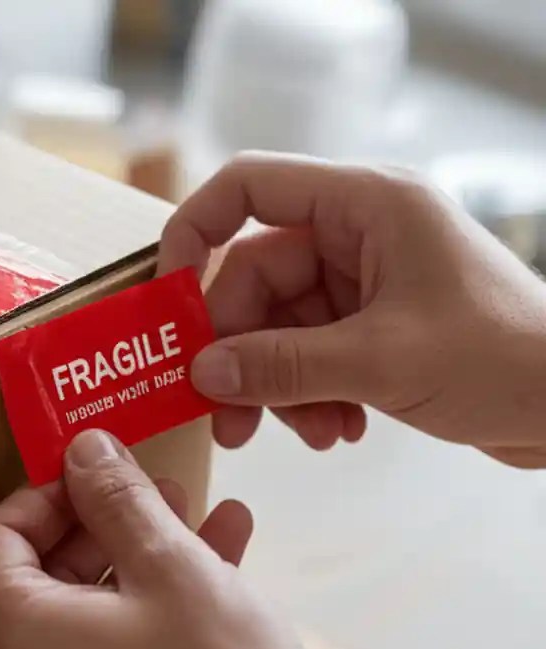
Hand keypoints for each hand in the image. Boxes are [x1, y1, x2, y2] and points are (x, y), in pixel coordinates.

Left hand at [0, 430, 325, 648]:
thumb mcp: (173, 570)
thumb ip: (120, 500)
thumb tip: (86, 449)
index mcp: (22, 634)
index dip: (42, 495)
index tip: (92, 471)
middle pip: (41, 571)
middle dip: (102, 518)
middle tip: (148, 486)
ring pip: (92, 604)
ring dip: (141, 549)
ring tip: (194, 510)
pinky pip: (121, 642)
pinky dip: (160, 598)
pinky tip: (221, 553)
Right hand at [160, 152, 545, 466]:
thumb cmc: (506, 357)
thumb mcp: (383, 361)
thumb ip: (283, 365)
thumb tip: (203, 372)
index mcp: (365, 204)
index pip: (247, 187)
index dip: (194, 232)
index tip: (169, 297)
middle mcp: (359, 231)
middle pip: (255, 275)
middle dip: (239, 348)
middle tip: (225, 413)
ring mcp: (366, 279)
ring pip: (278, 324)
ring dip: (276, 383)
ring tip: (303, 433)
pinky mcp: (375, 323)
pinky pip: (308, 350)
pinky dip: (307, 392)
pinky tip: (335, 431)